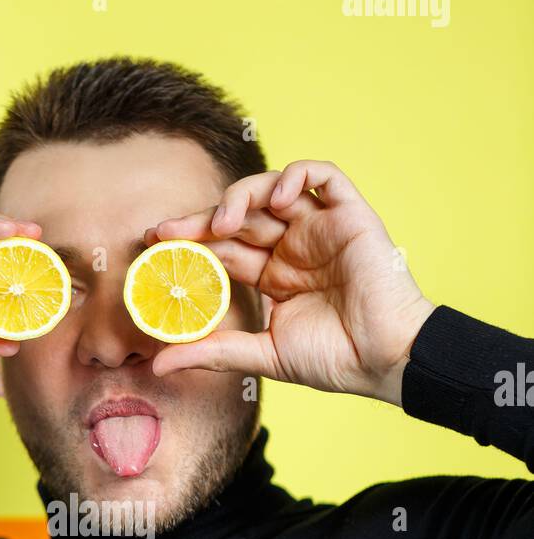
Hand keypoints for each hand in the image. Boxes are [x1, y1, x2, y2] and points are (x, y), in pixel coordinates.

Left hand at [144, 161, 435, 405]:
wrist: (385, 359)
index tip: (153, 245)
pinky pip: (323, 176)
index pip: (222, 249)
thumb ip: (212, 352)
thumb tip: (157, 363)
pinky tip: (278, 196)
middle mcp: (292, 247)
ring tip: (223, 221)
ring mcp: (320, 228)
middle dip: (201, 220)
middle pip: (239, 217)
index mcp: (272, 275)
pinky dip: (297, 175)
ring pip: (272, 190)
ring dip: (242, 196)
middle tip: (167, 230)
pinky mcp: (350, 215)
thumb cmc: (334, 360)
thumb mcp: (262, 355)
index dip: (189, 242)